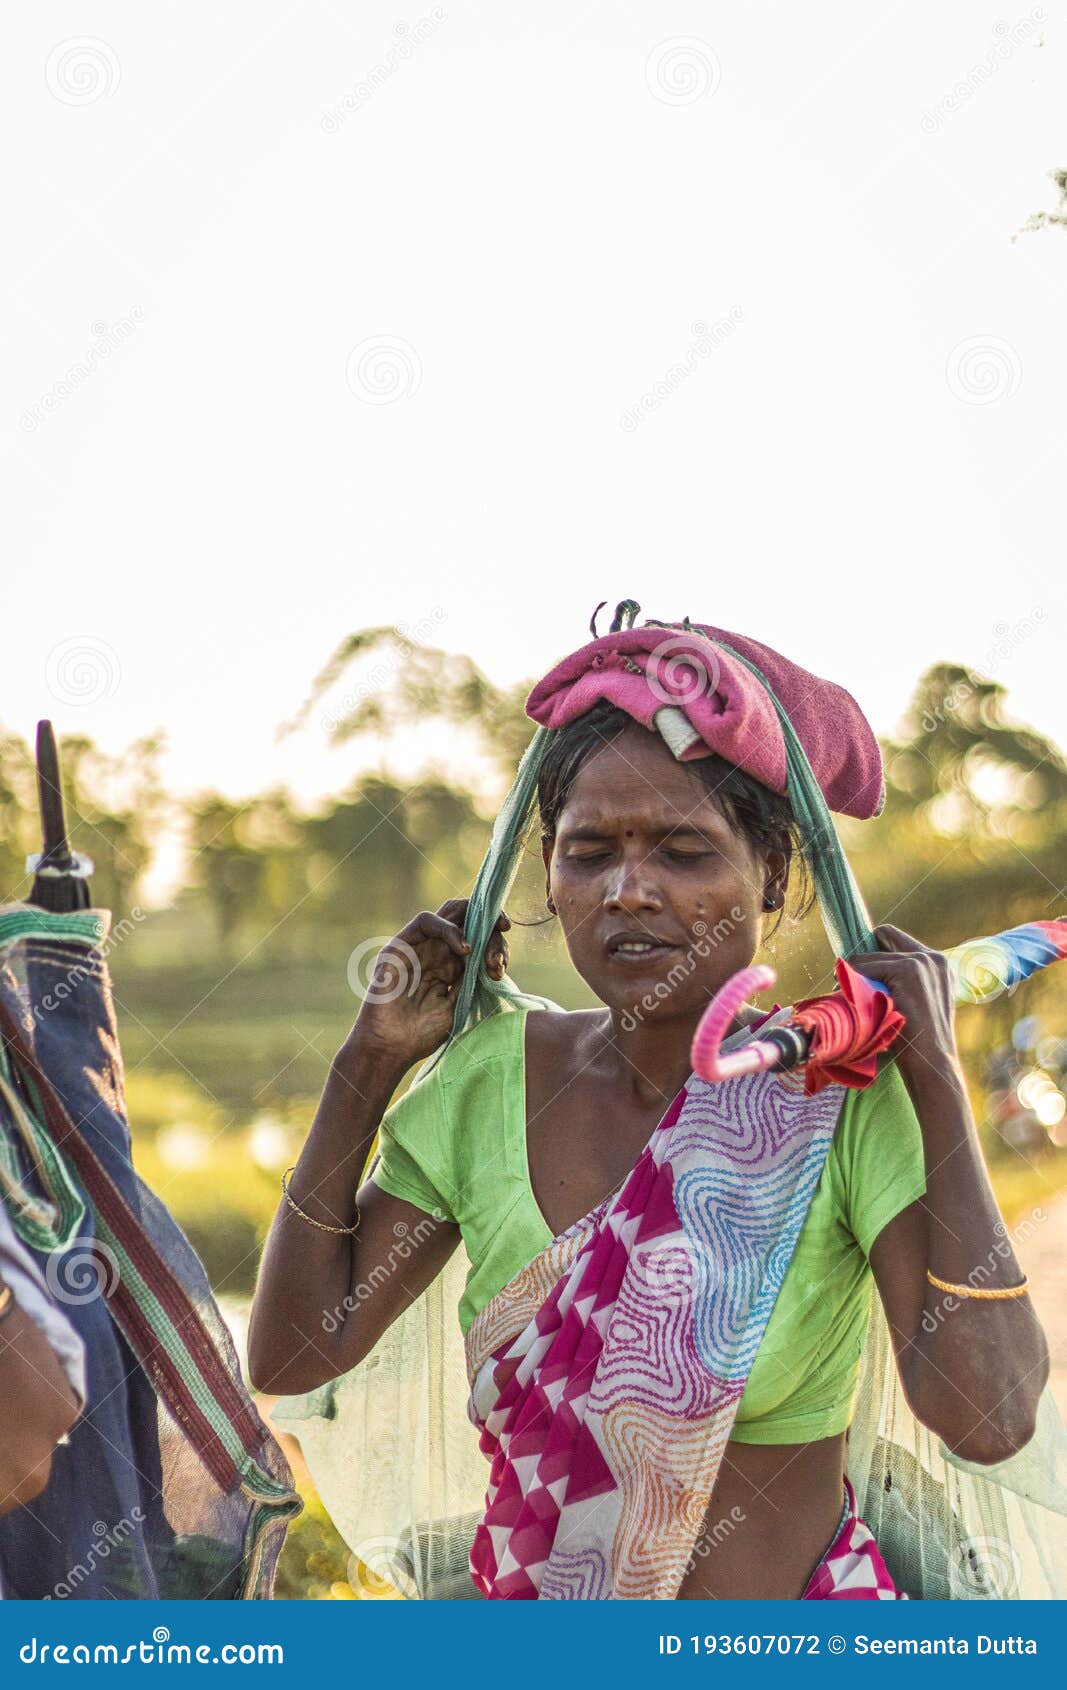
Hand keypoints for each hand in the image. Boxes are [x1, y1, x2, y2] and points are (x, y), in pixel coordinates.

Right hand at [347, 898, 510, 1069]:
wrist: (390, 1047)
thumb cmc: (422, 1033)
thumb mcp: (458, 1004)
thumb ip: (471, 980)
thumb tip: (492, 960)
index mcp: (452, 964)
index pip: (478, 937)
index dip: (495, 940)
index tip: (505, 959)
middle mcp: (437, 950)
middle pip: (469, 919)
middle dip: (492, 926)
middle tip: (501, 954)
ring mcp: (420, 946)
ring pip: (451, 913)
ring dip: (475, 926)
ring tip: (487, 956)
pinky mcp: (401, 945)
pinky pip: (426, 921)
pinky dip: (449, 929)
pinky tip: (464, 949)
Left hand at [847, 923, 958, 1083]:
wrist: (932, 1063)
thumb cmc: (917, 1043)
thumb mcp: (913, 1005)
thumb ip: (899, 983)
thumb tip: (862, 970)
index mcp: (939, 965)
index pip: (897, 940)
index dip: (874, 953)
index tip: (858, 973)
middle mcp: (934, 958)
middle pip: (884, 935)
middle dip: (864, 955)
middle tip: (845, 978)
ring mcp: (923, 962)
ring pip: (871, 953)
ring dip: (855, 972)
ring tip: (846, 993)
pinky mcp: (910, 970)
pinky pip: (866, 966)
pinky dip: (854, 980)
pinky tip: (850, 998)